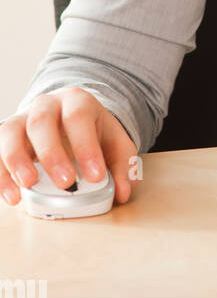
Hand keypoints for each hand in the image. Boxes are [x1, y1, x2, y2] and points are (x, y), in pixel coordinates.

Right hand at [0, 87, 137, 205]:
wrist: (71, 122)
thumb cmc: (93, 134)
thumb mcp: (115, 144)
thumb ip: (122, 166)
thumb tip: (123, 191)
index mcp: (77, 101)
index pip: (79, 116)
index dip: (86, 146)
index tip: (95, 176)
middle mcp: (46, 105)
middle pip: (42, 121)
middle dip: (52, 153)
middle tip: (65, 182)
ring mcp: (22, 120)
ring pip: (11, 132)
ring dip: (17, 160)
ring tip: (28, 185)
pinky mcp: (6, 139)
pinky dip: (1, 175)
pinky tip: (11, 197)